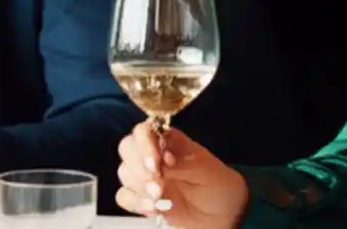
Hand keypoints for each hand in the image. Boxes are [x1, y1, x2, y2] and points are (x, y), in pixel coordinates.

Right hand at [116, 122, 248, 228]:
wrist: (222, 215)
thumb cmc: (218, 186)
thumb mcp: (207, 170)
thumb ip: (185, 162)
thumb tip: (165, 157)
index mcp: (169, 142)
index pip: (145, 131)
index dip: (145, 144)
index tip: (157, 163)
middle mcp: (153, 155)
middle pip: (128, 147)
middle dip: (138, 165)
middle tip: (157, 182)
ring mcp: (146, 177)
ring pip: (124, 172)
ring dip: (139, 185)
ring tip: (159, 197)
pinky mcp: (141, 198)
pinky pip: (124, 196)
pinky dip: (135, 202)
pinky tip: (153, 208)